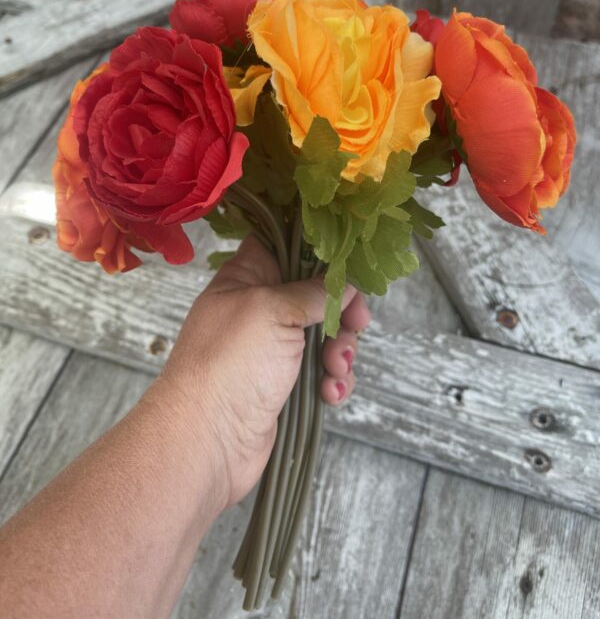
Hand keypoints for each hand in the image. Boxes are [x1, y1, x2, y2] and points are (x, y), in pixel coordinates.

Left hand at [159, 235, 369, 506]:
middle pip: (317, 295)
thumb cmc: (230, 363)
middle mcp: (261, 309)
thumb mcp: (273, 310)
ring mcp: (273, 349)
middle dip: (342, 312)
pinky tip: (330, 393)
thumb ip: (314, 291)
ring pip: (325, 336)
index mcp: (248, 278)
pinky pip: (321, 373)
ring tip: (335, 369)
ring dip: (341, 351)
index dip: (319, 253)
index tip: (347, 268)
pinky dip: (332, 381)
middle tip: (355, 326)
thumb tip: (345, 284)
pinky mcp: (285, 385)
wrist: (207, 440)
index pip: (286, 247)